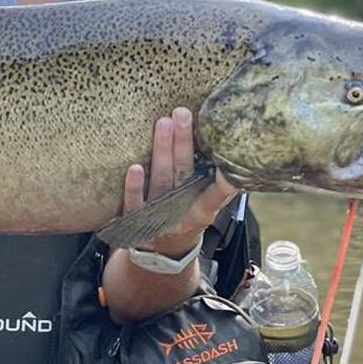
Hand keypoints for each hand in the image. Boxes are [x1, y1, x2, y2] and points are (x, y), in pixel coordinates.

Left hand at [121, 107, 238, 257]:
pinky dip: (134, 186)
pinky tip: (134, 167)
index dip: (224, 181)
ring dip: (162, 151)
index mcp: (203, 209)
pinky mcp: (135, 218)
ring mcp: (158, 215)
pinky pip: (134, 201)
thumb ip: (215, 183)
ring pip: (161, 180)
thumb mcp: (205, 204)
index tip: (228, 160)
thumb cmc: (187, 215)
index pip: (217, 193)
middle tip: (183, 113)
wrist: (163, 250)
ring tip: (163, 124)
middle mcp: (182, 211)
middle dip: (184, 143)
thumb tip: (228, 144)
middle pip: (184, 173)